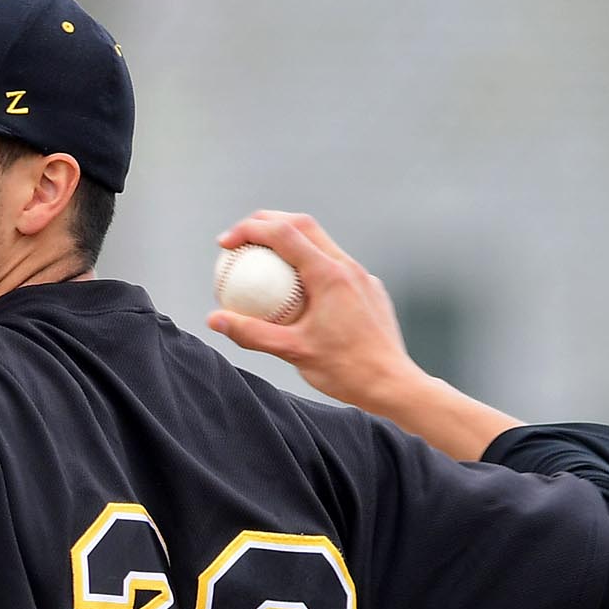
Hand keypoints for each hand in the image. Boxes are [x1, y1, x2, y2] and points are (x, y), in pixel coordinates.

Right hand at [206, 211, 425, 411]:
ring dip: (288, 242)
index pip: (283, 233)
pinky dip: (307, 265)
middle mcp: (348, 267)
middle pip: (302, 225)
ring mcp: (361, 276)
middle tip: (239, 240)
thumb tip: (215, 320)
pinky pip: (333, 266)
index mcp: (329, 275)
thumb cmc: (346, 371)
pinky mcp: (368, 290)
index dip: (249, 231)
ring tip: (262, 261)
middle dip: (266, 222)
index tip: (225, 245)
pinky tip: (294, 291)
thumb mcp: (292, 352)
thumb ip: (251, 333)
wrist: (393, 385)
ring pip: (320, 243)